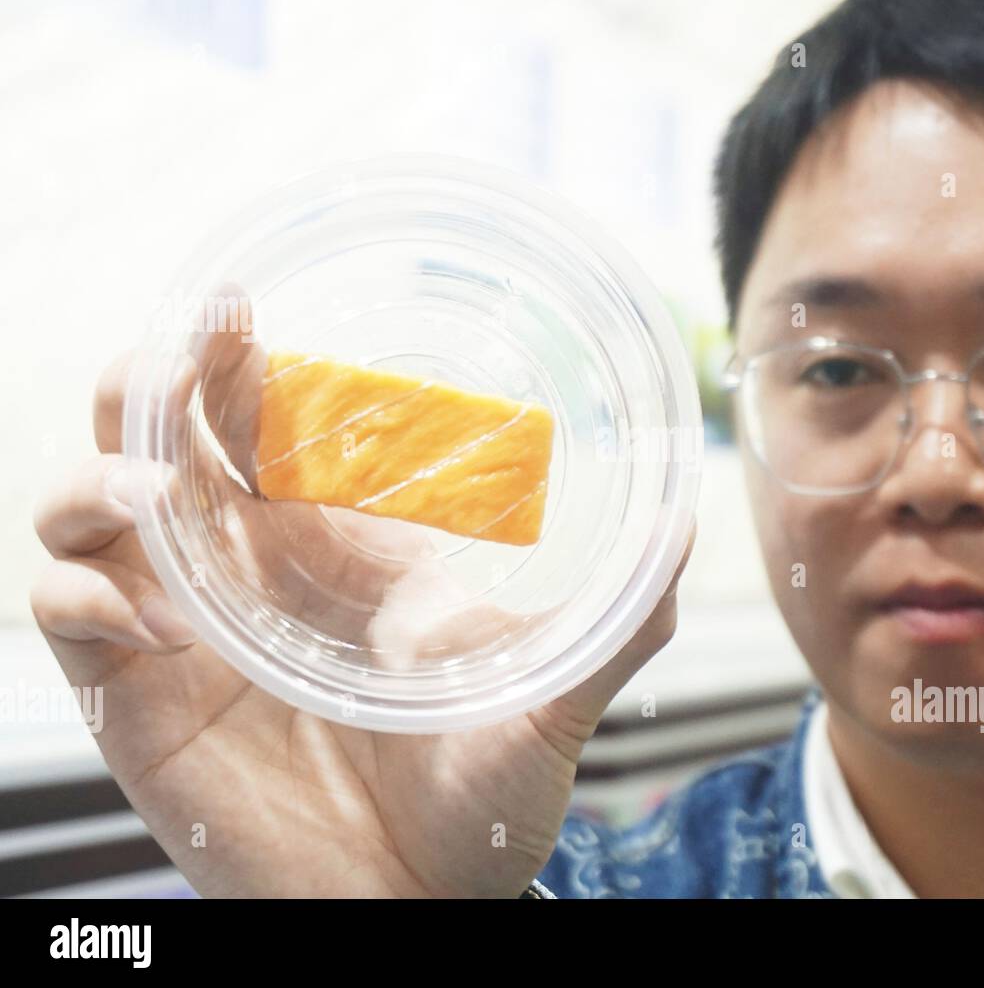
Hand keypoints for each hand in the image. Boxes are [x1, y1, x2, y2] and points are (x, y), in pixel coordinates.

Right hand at [30, 287, 694, 896]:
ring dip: (101, 477)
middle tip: (190, 352)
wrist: (422, 906)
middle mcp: (248, 567)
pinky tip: (161, 619)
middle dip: (155, 380)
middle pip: (157, 435)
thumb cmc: (478, 802)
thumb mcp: (548, 699)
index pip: (264, 425)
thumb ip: (617, 623)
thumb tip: (682, 530)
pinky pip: (65, 617)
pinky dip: (85, 598)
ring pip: (85, 508)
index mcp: (335, 546)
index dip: (241, 363)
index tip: (246, 312)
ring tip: (162, 496)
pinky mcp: (137, 697)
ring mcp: (184, 625)